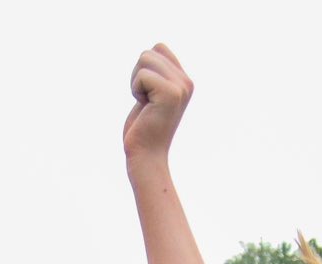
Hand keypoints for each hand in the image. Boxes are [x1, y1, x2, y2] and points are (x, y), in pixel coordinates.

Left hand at [122, 44, 192, 166]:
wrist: (146, 157)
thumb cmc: (143, 130)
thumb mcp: (151, 95)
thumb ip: (157, 73)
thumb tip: (155, 48)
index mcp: (184, 81)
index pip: (158, 48)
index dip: (144, 68)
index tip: (147, 94)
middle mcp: (186, 82)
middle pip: (150, 52)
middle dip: (138, 74)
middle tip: (144, 101)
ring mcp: (181, 87)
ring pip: (145, 58)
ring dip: (136, 82)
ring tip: (145, 103)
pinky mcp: (171, 94)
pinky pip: (142, 75)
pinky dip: (136, 90)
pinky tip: (144, 107)